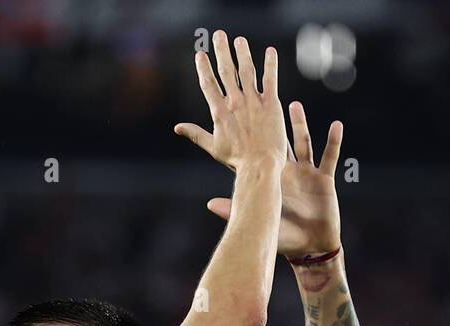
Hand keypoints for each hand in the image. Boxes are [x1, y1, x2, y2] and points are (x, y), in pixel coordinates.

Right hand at [173, 32, 285, 173]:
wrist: (260, 165)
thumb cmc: (236, 160)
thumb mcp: (213, 147)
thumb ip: (196, 133)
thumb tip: (177, 128)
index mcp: (220, 111)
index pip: (208, 84)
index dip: (203, 68)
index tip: (200, 54)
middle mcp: (235, 102)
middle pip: (227, 71)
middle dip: (222, 51)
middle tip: (219, 35)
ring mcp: (253, 102)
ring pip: (247, 71)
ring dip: (242, 53)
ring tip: (239, 40)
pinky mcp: (271, 104)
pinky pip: (270, 80)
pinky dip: (270, 64)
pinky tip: (270, 52)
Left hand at [196, 101, 342, 258]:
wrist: (311, 249)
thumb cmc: (285, 239)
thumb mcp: (262, 220)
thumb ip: (238, 210)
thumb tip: (210, 204)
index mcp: (271, 180)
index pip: (260, 154)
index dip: (252, 136)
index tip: (241, 116)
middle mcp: (287, 172)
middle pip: (279, 141)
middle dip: (272, 122)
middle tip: (263, 99)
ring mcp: (306, 174)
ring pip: (303, 142)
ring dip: (299, 124)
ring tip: (294, 105)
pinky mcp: (324, 179)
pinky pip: (329, 156)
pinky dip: (333, 141)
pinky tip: (336, 124)